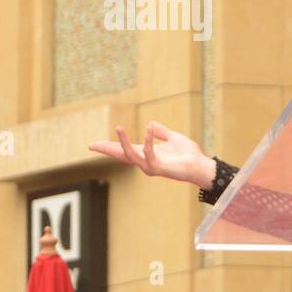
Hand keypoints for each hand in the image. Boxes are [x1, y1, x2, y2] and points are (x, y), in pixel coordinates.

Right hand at [87, 121, 216, 189]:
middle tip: (91, 145)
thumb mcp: (173, 138)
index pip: (123, 150)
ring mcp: (150, 166)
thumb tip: (151, 124)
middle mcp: (145, 161)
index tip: (94, 144)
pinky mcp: (159, 168)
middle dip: (107, 150)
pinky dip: (149, 141)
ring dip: (123, 142)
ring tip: (119, 127)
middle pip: (121, 155)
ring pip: (131, 156)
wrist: (200, 165)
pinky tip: (149, 128)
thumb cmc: (188, 155)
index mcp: (146, 154)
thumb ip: (161, 132)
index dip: (110, 146)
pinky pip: (149, 154)